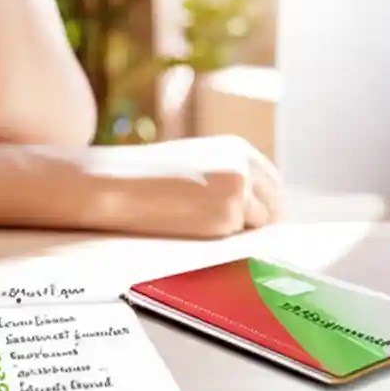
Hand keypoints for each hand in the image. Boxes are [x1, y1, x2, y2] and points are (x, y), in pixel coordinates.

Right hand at [62, 135, 283, 238]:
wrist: (116, 185)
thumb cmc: (143, 175)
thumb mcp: (192, 162)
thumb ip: (222, 175)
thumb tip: (245, 204)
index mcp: (237, 149)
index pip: (271, 182)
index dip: (266, 204)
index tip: (259, 220)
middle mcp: (244, 167)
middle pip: (274, 205)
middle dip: (263, 222)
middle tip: (246, 237)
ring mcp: (240, 192)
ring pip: (255, 225)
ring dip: (237, 232)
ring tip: (199, 227)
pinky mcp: (227, 217)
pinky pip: (235, 239)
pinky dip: (220, 241)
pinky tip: (192, 230)